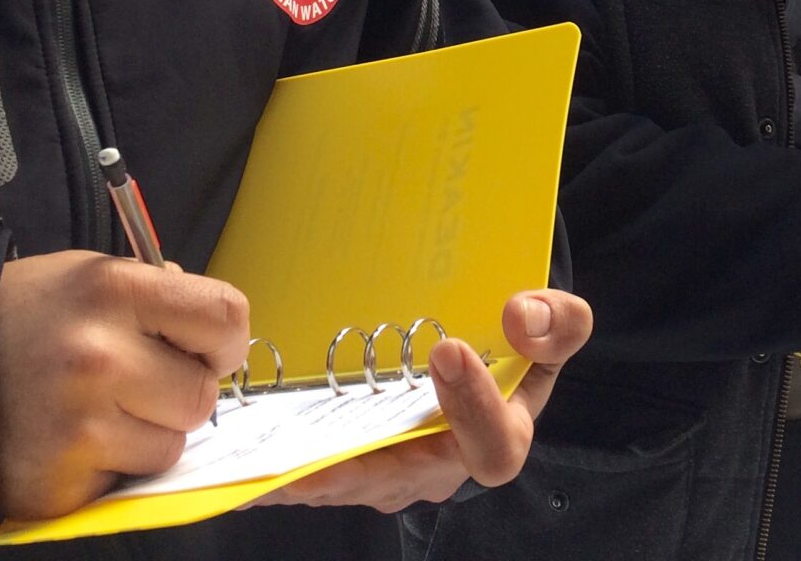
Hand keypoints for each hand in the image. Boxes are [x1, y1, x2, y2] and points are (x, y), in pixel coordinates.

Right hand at [0, 252, 248, 520]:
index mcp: (114, 292)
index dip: (225, 340)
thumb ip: (156, 295)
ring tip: (95, 413)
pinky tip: (70, 443)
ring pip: (170, 446)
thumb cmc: (21, 318)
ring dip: (146, 436)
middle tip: (137, 383)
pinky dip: (110, 470)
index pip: (225, 317)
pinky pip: (127, 483)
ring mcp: (76, 426)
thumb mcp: (88, 277)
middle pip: (202, 394)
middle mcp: (97, 357)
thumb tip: (216, 329)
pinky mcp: (56, 484)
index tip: (210, 349)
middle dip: (180, 392)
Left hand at [254, 288, 593, 509]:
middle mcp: (442, 466)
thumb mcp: (552, 327)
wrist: (482, 355)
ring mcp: (393, 474)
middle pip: (400, 479)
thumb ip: (559, 323)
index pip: (495, 441)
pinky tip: (241, 461)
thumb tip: (522, 316)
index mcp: (501, 434)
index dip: (473, 404)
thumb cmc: (514, 346)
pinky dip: (281, 470)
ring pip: (347, 483)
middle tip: (316, 455)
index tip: (448, 348)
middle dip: (356, 468)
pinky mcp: (353, 466)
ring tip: (261, 468)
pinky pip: (316, 473)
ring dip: (304, 479)